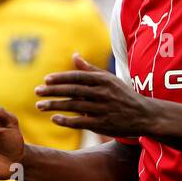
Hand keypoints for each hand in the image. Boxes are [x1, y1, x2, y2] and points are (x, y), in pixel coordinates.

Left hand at [35, 53, 157, 137]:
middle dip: (52, 91)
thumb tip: (74, 56)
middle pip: (72, 90)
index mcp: (103, 80)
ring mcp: (102, 109)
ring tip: (39, 106)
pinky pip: (80, 122)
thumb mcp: (110, 80)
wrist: (144, 115)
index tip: (46, 80)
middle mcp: (102, 93)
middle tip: (37, 92)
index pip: (77, 77)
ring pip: (74, 106)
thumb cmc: (123, 95)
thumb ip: (90, 69)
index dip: (61, 78)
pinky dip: (66, 120)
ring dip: (54, 105)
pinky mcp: (102, 124)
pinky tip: (54, 118)